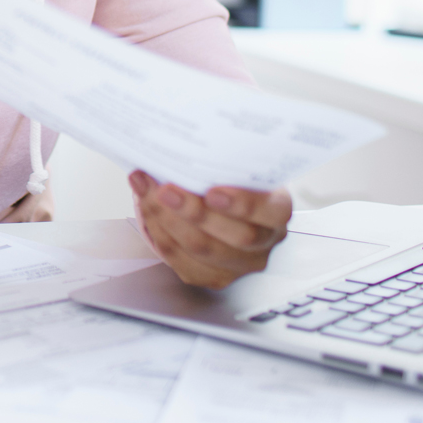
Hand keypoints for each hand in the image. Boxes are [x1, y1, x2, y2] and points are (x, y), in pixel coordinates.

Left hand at [130, 171, 291, 289]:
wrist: (211, 200)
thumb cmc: (225, 179)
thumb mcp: (232, 166)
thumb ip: (219, 161)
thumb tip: (184, 146)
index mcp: (277, 209)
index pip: (272, 212)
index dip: (244, 205)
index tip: (212, 192)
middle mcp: (265, 241)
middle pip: (235, 236)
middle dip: (194, 212)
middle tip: (164, 190)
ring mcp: (241, 264)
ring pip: (203, 249)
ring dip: (168, 219)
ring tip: (145, 191)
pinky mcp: (213, 277)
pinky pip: (182, 260)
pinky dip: (159, 232)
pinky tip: (147, 209)